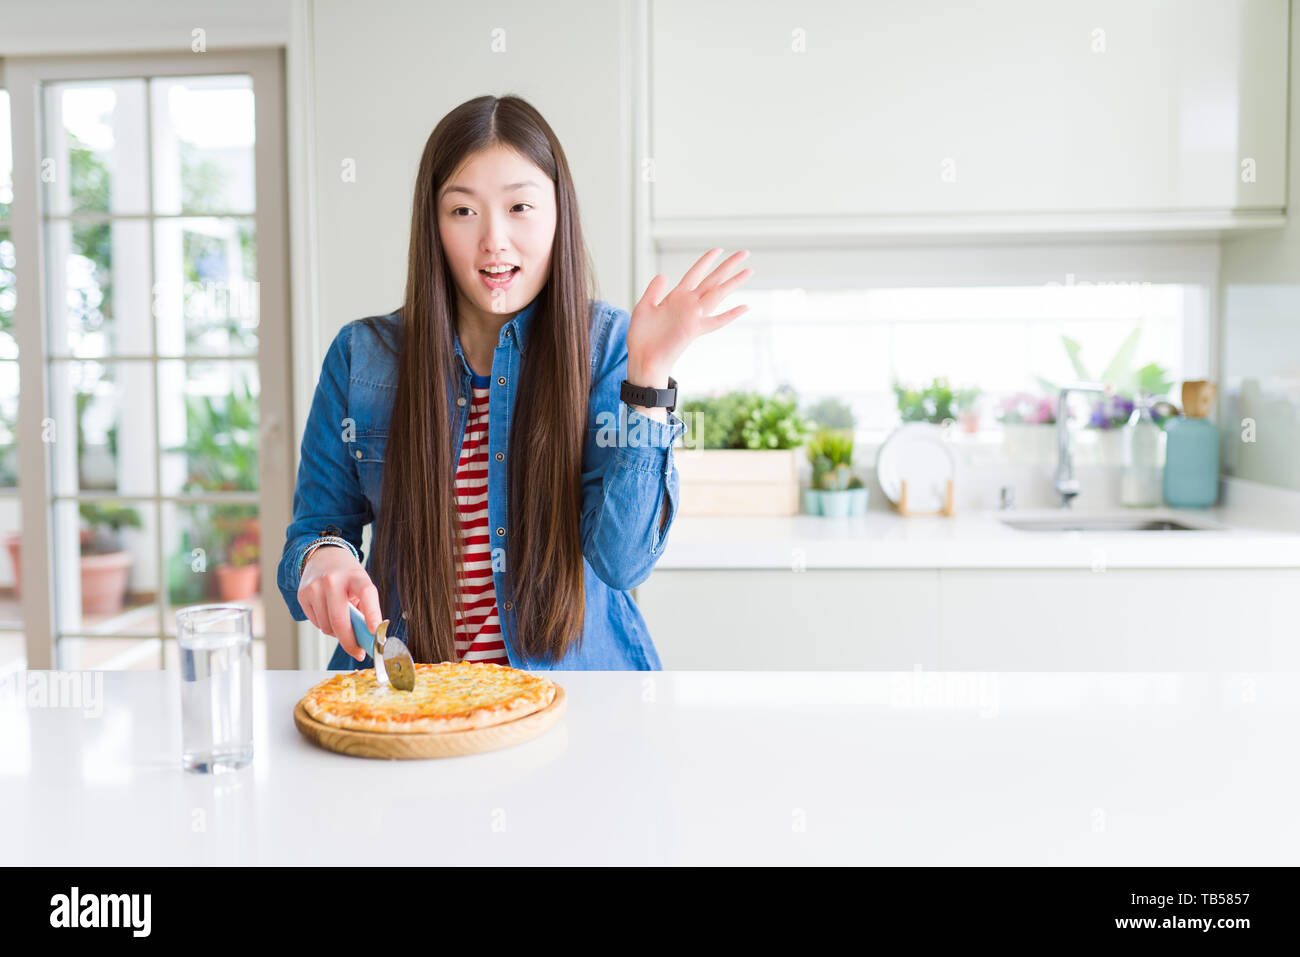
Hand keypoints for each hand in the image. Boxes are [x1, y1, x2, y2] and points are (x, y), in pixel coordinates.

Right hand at [297, 546, 382, 660]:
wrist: (324, 557)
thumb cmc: (347, 576)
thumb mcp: (361, 585)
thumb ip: (365, 609)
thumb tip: (367, 638)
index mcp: (355, 575)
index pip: (366, 594)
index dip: (372, 614)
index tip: (375, 632)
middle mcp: (333, 580)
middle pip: (340, 620)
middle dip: (350, 642)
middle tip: (358, 652)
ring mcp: (315, 587)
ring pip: (327, 627)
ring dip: (337, 633)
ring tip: (342, 622)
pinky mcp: (303, 595)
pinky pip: (316, 623)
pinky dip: (325, 626)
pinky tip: (328, 614)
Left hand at [626, 248, 752, 386]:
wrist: (642, 358)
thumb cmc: (642, 336)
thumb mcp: (644, 307)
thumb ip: (654, 290)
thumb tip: (664, 275)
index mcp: (676, 297)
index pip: (695, 273)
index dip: (706, 261)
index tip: (718, 249)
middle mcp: (688, 304)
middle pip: (712, 280)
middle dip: (728, 266)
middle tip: (745, 253)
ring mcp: (693, 316)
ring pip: (718, 294)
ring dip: (733, 282)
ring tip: (749, 271)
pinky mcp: (694, 330)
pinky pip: (716, 321)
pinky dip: (731, 315)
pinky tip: (745, 307)